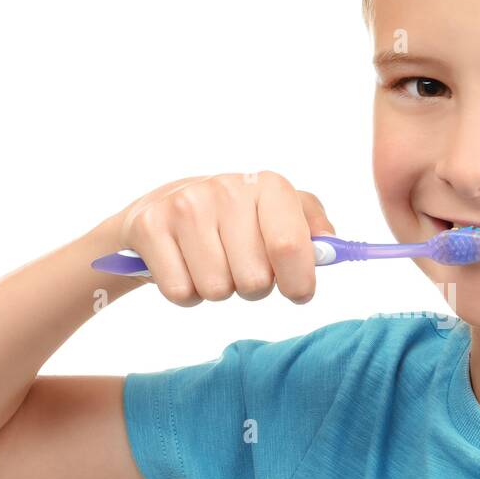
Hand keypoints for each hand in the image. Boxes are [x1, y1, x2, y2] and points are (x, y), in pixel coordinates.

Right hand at [112, 172, 334, 306]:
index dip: (298, 281)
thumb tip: (330, 247)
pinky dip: (185, 292)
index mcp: (268, 185)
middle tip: (240, 267)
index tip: (297, 291)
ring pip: (218, 290)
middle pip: (255, 281)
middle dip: (252, 287)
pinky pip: (181, 292)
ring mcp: (185, 206)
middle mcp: (226, 189)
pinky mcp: (150, 226)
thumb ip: (311, 228)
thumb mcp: (278, 213)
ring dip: (218, 290)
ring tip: (211, 263)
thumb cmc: (234, 219)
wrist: (162, 208)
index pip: (290, 245)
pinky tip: (184, 266)